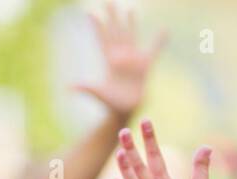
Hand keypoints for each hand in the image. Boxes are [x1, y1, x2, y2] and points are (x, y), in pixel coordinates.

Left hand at [73, 3, 165, 120]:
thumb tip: (71, 87)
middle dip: (112, 16)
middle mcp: (119, 56)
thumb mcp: (98, 94)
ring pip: (131, 36)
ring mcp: (132, 59)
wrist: (124, 110)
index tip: (89, 13)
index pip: (102, 39)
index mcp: (108, 60)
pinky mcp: (145, 65)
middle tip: (108, 1)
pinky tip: (165, 30)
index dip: (96, 26)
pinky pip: (154, 50)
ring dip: (130, 23)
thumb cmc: (110, 103)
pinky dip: (159, 41)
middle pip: (115, 31)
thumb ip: (87, 88)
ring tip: (129, 9)